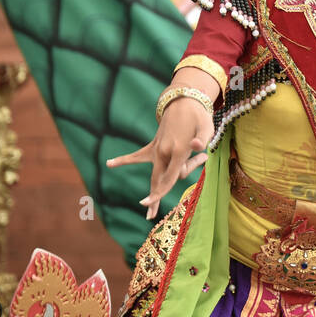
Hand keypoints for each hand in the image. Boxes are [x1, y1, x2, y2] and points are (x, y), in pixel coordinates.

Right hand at [106, 95, 213, 220]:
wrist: (184, 100)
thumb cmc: (199, 116)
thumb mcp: (206, 127)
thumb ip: (203, 140)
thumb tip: (199, 149)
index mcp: (177, 150)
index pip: (170, 176)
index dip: (160, 192)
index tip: (145, 204)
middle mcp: (164, 151)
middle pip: (163, 179)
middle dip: (157, 197)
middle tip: (150, 216)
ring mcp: (157, 148)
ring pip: (156, 174)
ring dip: (153, 191)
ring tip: (147, 212)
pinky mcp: (154, 145)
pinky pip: (138, 156)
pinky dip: (124, 160)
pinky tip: (109, 163)